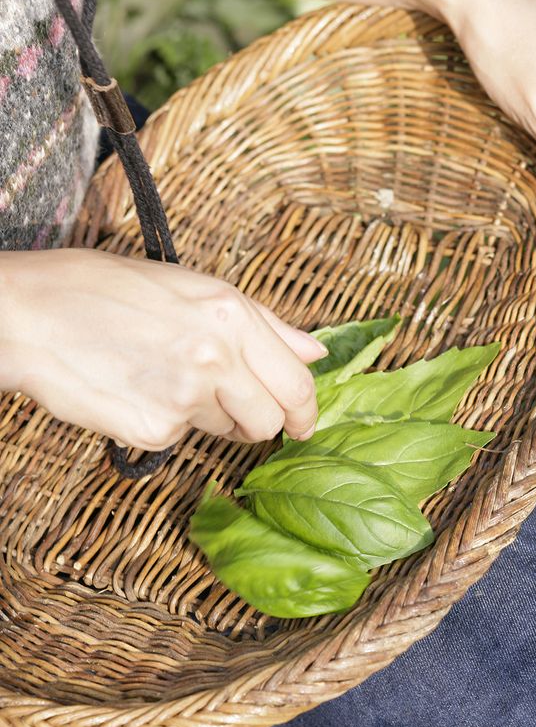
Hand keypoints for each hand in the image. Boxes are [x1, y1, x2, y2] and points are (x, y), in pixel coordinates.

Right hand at [0, 248, 325, 449]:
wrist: (28, 315)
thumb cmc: (101, 291)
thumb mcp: (190, 287)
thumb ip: (262, 323)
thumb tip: (316, 351)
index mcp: (230, 314)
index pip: (297, 382)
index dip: (306, 410)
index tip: (303, 422)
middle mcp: (216, 357)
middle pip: (270, 421)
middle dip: (259, 423)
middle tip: (232, 410)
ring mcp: (185, 397)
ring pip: (225, 431)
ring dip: (207, 415)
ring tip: (162, 376)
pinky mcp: (154, 431)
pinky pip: (179, 439)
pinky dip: (163, 423)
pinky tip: (134, 390)